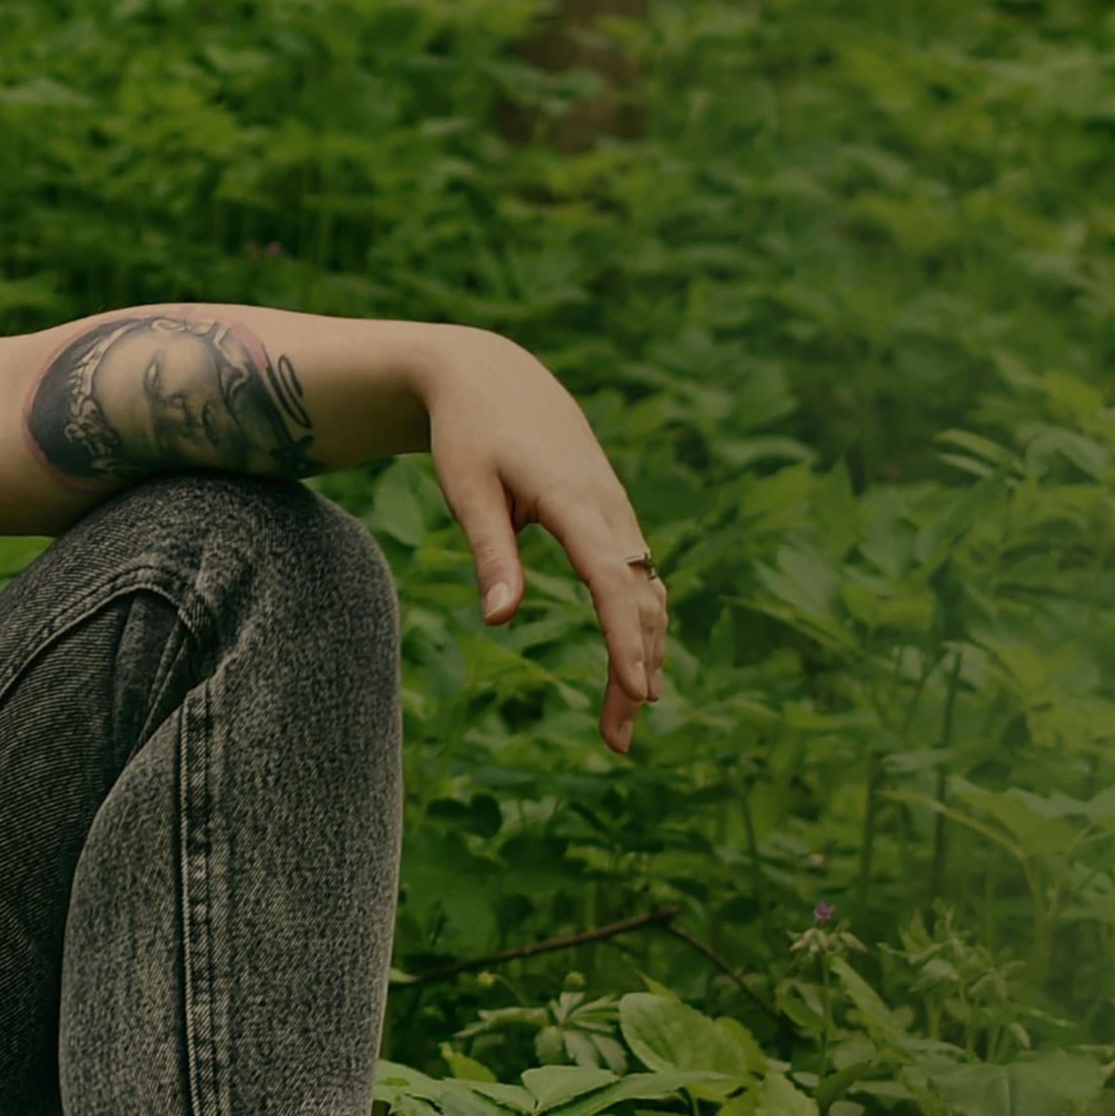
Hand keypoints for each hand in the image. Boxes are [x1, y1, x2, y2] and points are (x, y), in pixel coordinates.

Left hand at [421, 331, 668, 755]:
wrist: (493, 374)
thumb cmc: (469, 431)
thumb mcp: (467, 488)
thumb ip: (490, 553)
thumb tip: (500, 620)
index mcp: (575, 499)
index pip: (612, 582)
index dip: (625, 641)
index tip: (636, 694)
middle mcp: (610, 507)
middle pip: (639, 600)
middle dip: (635, 669)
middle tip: (616, 741)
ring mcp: (617, 510)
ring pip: (647, 592)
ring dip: (642, 654)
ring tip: (622, 721)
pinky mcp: (612, 514)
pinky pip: (638, 577)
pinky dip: (639, 624)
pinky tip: (633, 667)